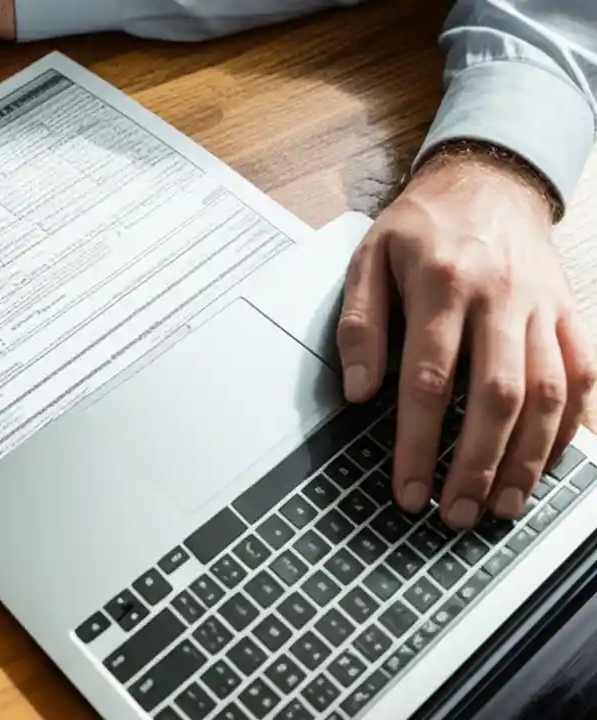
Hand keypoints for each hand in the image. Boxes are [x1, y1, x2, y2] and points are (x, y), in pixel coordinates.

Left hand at [337, 145, 594, 528]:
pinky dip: (567, 428)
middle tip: (457, 513)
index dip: (418, 444)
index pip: (428, 380)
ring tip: (503, 506)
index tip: (408, 489)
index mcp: (442, 285)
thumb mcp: (368, 259)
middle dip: (477, 464)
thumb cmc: (422, 226)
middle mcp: (499, 299)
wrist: (489, 181)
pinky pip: (582, 378)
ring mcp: (542, 309)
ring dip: (526, 458)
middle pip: (496, 396)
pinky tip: (545, 465)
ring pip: (546, 394)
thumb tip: (358, 392)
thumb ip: (360, 325)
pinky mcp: (569, 315)